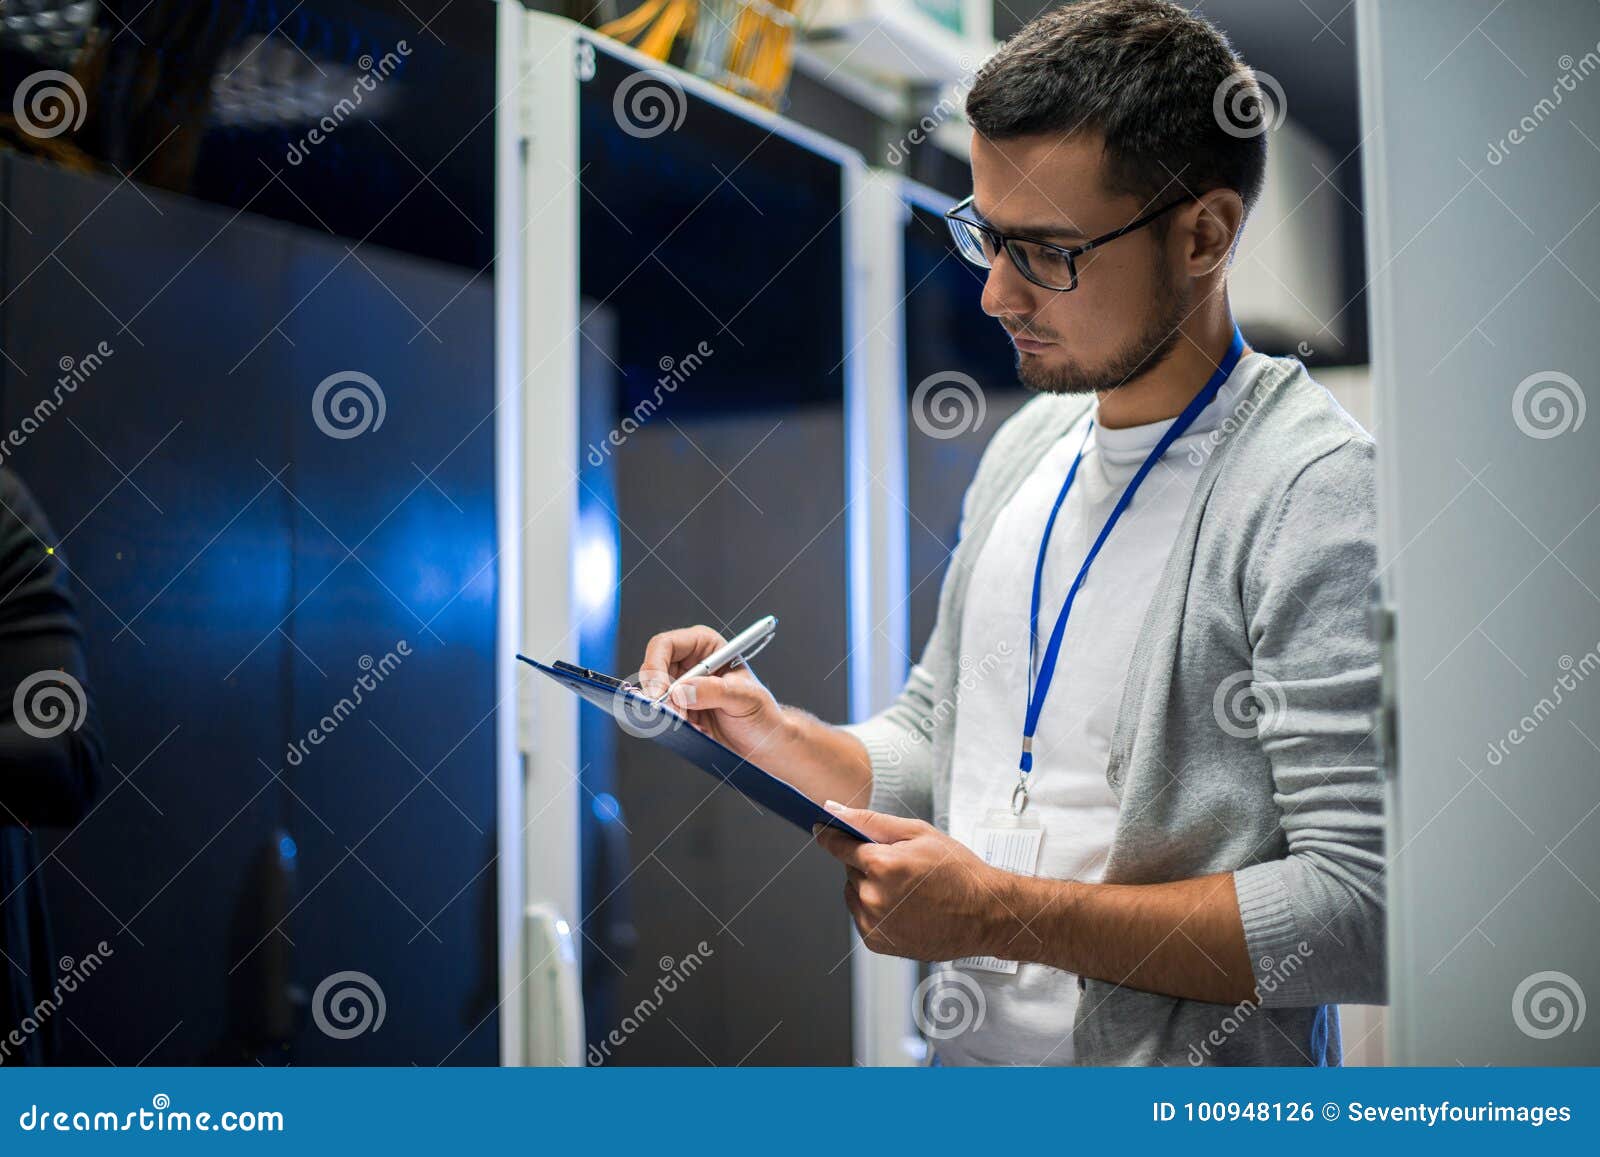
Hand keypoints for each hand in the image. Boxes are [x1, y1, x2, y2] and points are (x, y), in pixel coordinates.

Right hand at [638, 625, 790, 763]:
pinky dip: (673, 725)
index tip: (660, 692)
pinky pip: (663, 715)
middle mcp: (691, 663)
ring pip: (656, 697)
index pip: (666, 645)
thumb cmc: (762, 714)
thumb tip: (681, 691)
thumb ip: (714, 691)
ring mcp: (683, 688)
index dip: (656, 666)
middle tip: (674, 715)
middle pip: (654, 671)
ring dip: (670, 714)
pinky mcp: (680, 709)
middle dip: (661, 696)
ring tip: (695, 724)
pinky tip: (696, 730)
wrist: (764, 744)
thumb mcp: (745, 698)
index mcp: (706, 646)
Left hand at [812, 801, 1014, 962]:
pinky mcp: (878, 942)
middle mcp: (873, 897)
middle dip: (868, 863)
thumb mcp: (918, 833)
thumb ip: (871, 821)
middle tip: (902, 865)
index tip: (821, 828)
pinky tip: (903, 906)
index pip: (838, 845)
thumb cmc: (958, 871)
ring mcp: (874, 923)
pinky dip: (875, 909)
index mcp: (882, 865)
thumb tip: (834, 811)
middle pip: (850, 870)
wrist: (984, 914)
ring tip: (906, 888)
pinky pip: (862, 916)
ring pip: (854, 893)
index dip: (830, 834)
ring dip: (869, 886)